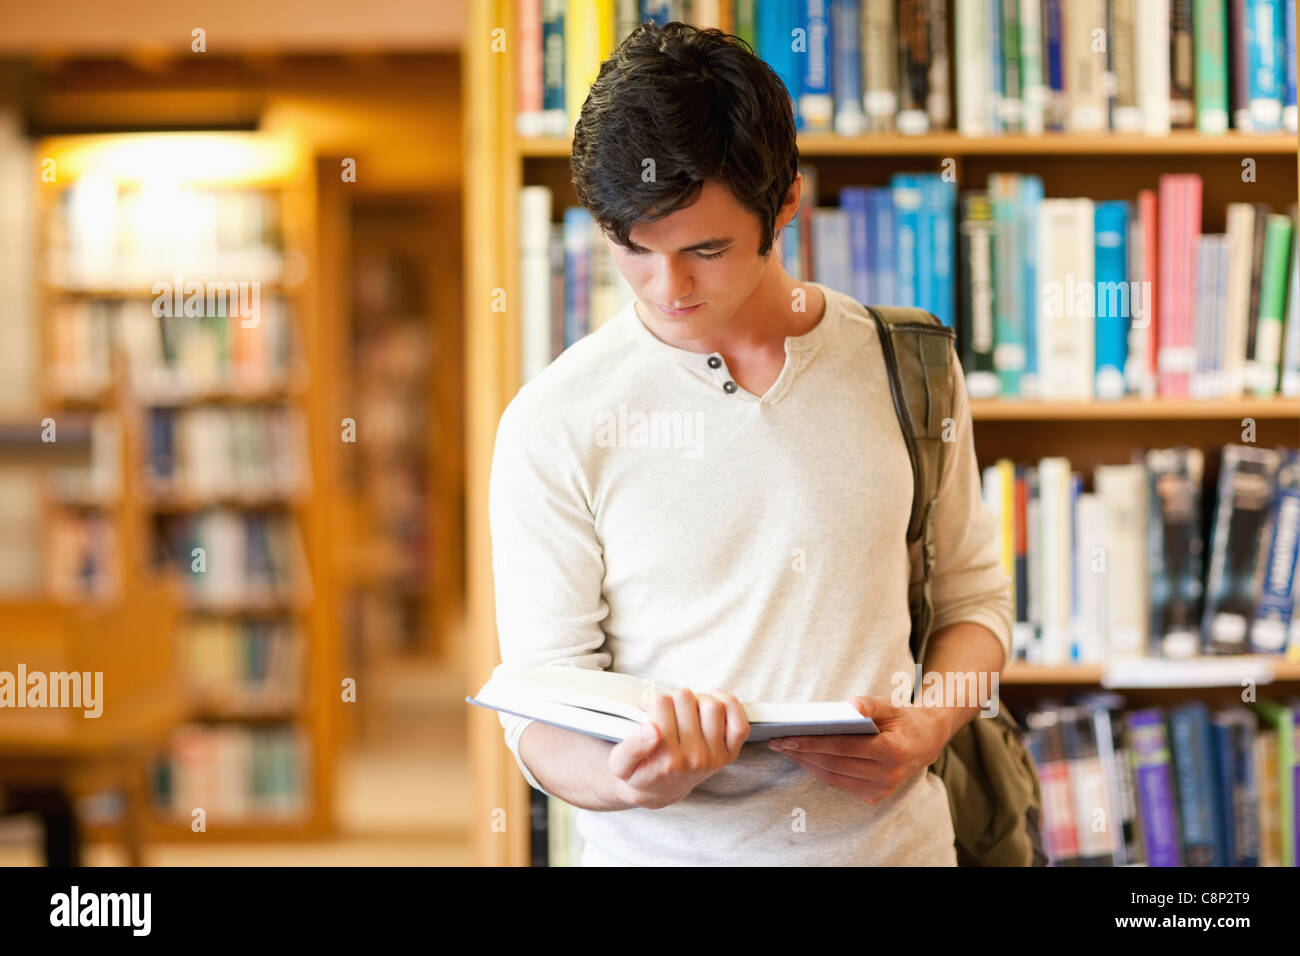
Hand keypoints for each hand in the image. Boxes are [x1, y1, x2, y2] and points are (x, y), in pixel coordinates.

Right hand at [607, 687, 749, 809]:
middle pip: (685, 698)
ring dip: (698, 700)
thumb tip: (652, 730)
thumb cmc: (639, 772)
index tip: (647, 712)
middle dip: (673, 699)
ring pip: (712, 705)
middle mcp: (693, 759)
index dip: (651, 702)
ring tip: (686, 709)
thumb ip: (631, 747)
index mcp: (666, 759)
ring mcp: (714, 757)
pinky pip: (740, 724)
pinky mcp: (729, 755)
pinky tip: (711, 704)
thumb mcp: (620, 764)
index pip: (661, 703)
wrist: (658, 790)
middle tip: (667, 711)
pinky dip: (729, 706)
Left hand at [768, 696, 952, 803]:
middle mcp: (888, 775)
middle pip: (834, 764)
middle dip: (802, 753)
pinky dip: (820, 771)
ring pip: (834, 777)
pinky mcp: (875, 796)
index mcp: (893, 750)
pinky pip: (840, 783)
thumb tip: (853, 704)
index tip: (787, 737)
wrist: (926, 741)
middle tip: (777, 742)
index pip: (843, 747)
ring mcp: (882, 789)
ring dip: (807, 764)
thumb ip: (871, 704)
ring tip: (786, 750)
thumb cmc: (902, 719)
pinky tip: (805, 759)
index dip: (812, 743)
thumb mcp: (891, 705)